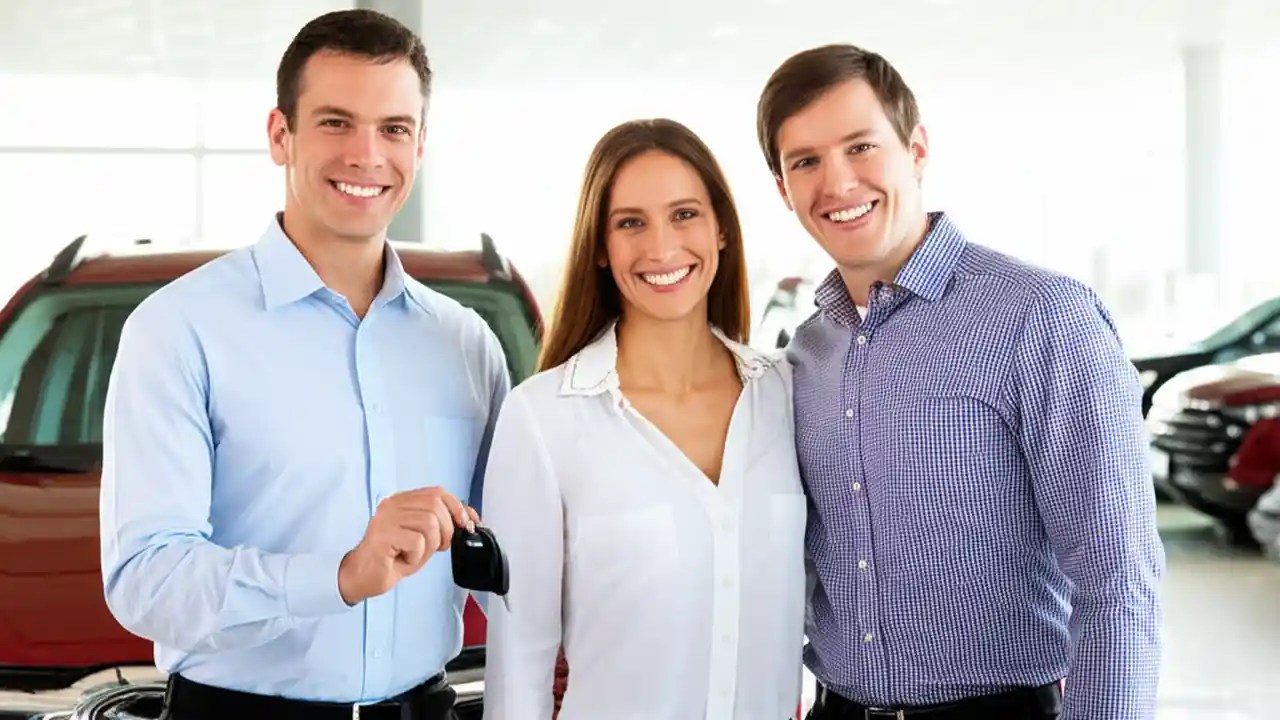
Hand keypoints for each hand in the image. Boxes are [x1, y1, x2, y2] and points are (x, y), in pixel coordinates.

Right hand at [337, 487, 479, 604]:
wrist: (363, 578)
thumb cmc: (392, 558)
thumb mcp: (425, 538)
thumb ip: (444, 523)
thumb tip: (470, 516)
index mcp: (402, 501)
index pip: (437, 492)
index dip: (457, 507)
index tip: (467, 523)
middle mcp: (392, 504)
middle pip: (435, 506)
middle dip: (446, 529)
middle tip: (440, 547)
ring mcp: (386, 518)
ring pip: (429, 523)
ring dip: (430, 546)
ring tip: (415, 554)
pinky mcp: (382, 534)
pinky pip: (417, 541)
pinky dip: (416, 556)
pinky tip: (403, 559)